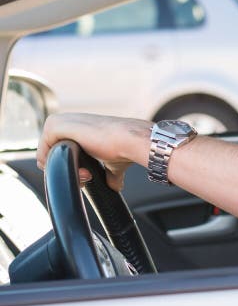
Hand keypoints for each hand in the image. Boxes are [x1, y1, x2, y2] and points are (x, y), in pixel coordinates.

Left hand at [36, 113, 152, 190]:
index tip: (89, 175)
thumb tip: (115, 185)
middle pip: (50, 154)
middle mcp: (66, 120)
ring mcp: (59, 122)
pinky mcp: (55, 126)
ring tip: (84, 173)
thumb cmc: (123, 146)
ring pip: (46, 155)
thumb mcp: (111, 161)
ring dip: (63, 168)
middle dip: (67, 169)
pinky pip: (41, 153)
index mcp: (77, 126)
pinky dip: (54, 165)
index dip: (71, 167)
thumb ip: (108, 171)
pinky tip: (75, 165)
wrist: (128, 140)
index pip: (58, 152)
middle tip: (86, 176)